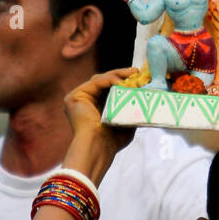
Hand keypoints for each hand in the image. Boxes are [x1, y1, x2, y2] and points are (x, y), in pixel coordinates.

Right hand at [62, 68, 136, 182]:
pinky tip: (121, 82)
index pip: (109, 88)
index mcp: (94, 107)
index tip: (139, 77)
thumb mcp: (126, 121)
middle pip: (104, 81)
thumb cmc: (112, 141)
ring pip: (100, 79)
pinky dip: (110, 80)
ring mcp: (78, 98)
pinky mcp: (75, 97)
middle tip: (136, 72)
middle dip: (121, 74)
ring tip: (132, 76)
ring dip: (118, 75)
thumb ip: (131, 108)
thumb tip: (144, 96)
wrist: (98, 147)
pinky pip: (95, 82)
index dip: (123, 80)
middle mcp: (84, 102)